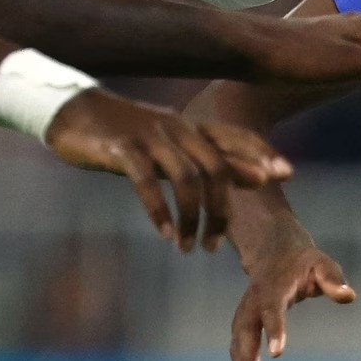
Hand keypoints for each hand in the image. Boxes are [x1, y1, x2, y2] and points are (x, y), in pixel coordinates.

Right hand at [45, 88, 292, 252]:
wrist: (74, 112)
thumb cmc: (129, 134)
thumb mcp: (174, 146)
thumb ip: (211, 159)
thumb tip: (260, 177)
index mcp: (191, 125)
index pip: (236, 135)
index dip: (262, 152)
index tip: (286, 173)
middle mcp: (178, 128)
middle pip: (216, 168)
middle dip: (221, 210)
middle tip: (214, 246)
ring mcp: (151, 137)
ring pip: (187, 178)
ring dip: (192, 217)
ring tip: (189, 248)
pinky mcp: (122, 149)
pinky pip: (147, 181)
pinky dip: (160, 210)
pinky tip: (164, 232)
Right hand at [231, 241, 353, 360]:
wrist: (276, 250)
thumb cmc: (303, 263)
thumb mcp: (321, 264)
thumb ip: (333, 279)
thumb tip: (349, 295)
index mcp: (275, 287)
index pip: (273, 309)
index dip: (274, 329)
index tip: (276, 353)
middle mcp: (256, 298)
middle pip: (247, 324)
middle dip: (247, 349)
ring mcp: (247, 308)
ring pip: (239, 332)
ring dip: (240, 355)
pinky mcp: (244, 317)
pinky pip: (237, 337)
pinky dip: (238, 354)